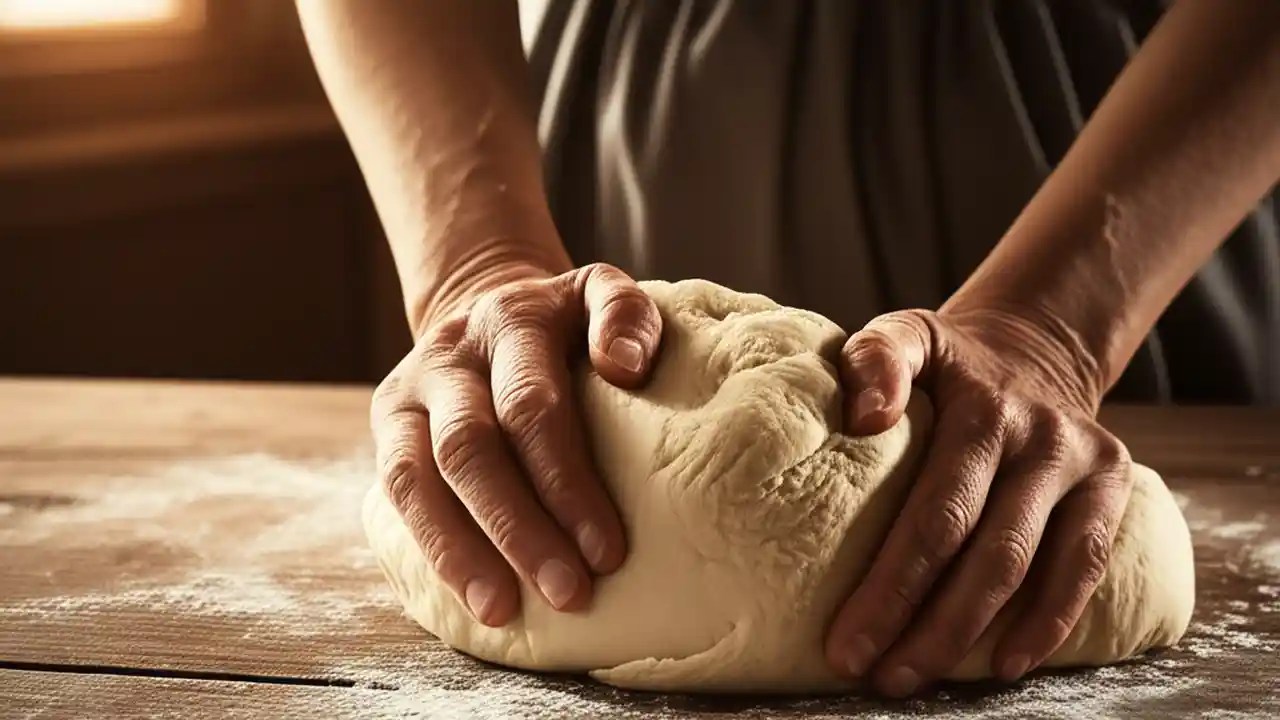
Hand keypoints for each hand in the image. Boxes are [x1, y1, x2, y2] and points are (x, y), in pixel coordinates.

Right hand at [371, 262, 662, 626]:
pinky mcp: (386, 426)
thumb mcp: (600, 295)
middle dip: (518, 529)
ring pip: (413, 478)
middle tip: (569, 593)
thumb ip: (626, 315)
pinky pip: (395, 495)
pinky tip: (468, 595)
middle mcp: (451, 356)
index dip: (566, 483)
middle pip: (470, 449)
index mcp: (511, 322)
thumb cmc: (566, 323)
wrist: (486, 304)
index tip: (608, 552)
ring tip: (502, 610)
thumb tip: (627, 368)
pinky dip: (431, 548)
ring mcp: (407, 392)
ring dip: (459, 551)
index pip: (532, 407)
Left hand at [824, 305, 1132, 695]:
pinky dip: (1047, 623)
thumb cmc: (947, 363)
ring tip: (914, 676)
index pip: (935, 512)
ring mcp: (1081, 463)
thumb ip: (876, 358)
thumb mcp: (907, 333)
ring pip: (1029, 568)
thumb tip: (863, 420)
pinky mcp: (1113, 485)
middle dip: (923, 624)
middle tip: (873, 675)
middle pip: (981, 550)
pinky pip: (1084, 567)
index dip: (892, 585)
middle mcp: (1038, 435)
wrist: (1033, 346)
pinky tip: (1006, 664)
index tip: (845, 642)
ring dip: (972, 635)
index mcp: (980, 406)